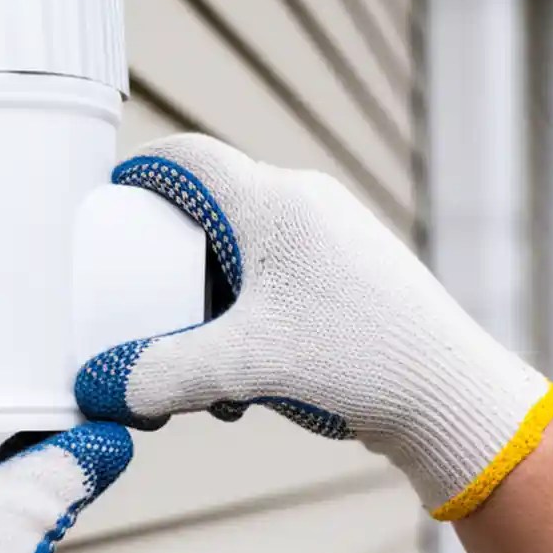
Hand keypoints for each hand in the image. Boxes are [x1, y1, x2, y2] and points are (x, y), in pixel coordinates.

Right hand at [74, 133, 552, 519]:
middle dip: (168, 261)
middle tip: (141, 300)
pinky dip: (243, 310)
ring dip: (206, 299)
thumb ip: (160, 374)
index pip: (187, 157)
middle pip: (209, 208)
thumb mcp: (242, 367)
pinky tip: (247, 369)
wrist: (451, 395)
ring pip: (242, 248)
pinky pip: (274, 272)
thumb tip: (101, 386)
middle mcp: (304, 204)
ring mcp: (331, 235)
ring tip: (200, 360)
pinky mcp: (348, 269)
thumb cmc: (358, 360)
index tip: (110, 194)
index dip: (141, 170)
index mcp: (274, 203)